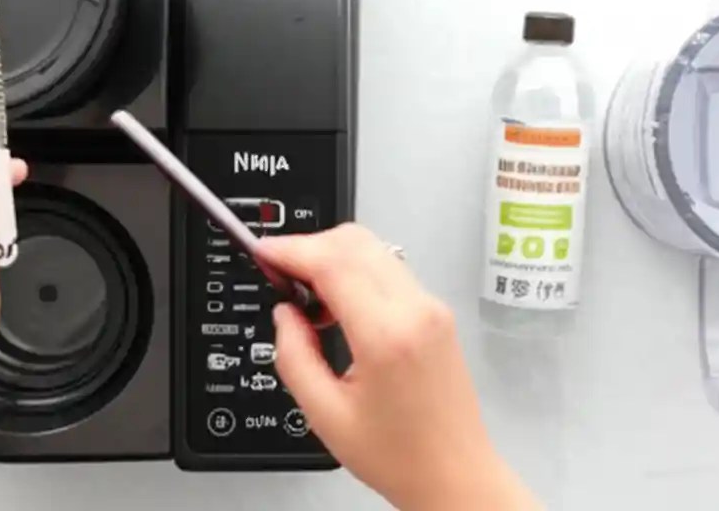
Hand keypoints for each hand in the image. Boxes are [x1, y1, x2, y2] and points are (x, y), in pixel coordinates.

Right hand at [258, 224, 539, 510]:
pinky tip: (338, 306)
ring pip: (373, 250)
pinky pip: (390, 271)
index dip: (291, 249)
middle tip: (279, 274)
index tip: (263, 252)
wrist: (455, 475)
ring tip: (308, 298)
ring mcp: (432, 308)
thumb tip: (284, 314)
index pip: (333, 261)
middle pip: (354, 243)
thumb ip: (294, 356)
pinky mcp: (437, 314)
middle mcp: (416, 310)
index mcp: (387, 335)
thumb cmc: (400, 455)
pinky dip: (356, 273)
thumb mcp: (325, 414)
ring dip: (333, 258)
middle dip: (309, 247)